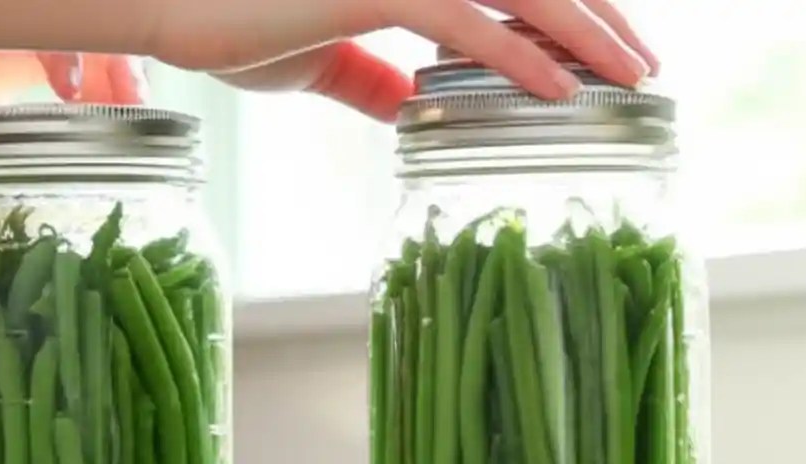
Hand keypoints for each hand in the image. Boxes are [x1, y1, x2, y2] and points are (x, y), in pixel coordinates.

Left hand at [0, 35, 145, 163]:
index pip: (32, 8)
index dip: (61, 43)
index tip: (72, 90)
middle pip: (71, 21)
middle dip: (110, 54)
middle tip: (131, 104)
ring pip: (79, 46)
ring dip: (114, 77)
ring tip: (134, 119)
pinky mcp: (5, 71)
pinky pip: (66, 76)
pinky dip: (97, 100)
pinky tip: (109, 128)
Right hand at [150, 0, 658, 121]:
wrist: (161, 1)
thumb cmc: (228, 18)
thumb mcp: (317, 57)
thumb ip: (373, 77)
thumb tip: (412, 111)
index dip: (565, 11)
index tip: (604, 52)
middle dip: (599, 19)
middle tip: (644, 67)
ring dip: (586, 35)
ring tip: (631, 78)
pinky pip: (468, 26)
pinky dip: (521, 60)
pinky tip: (564, 94)